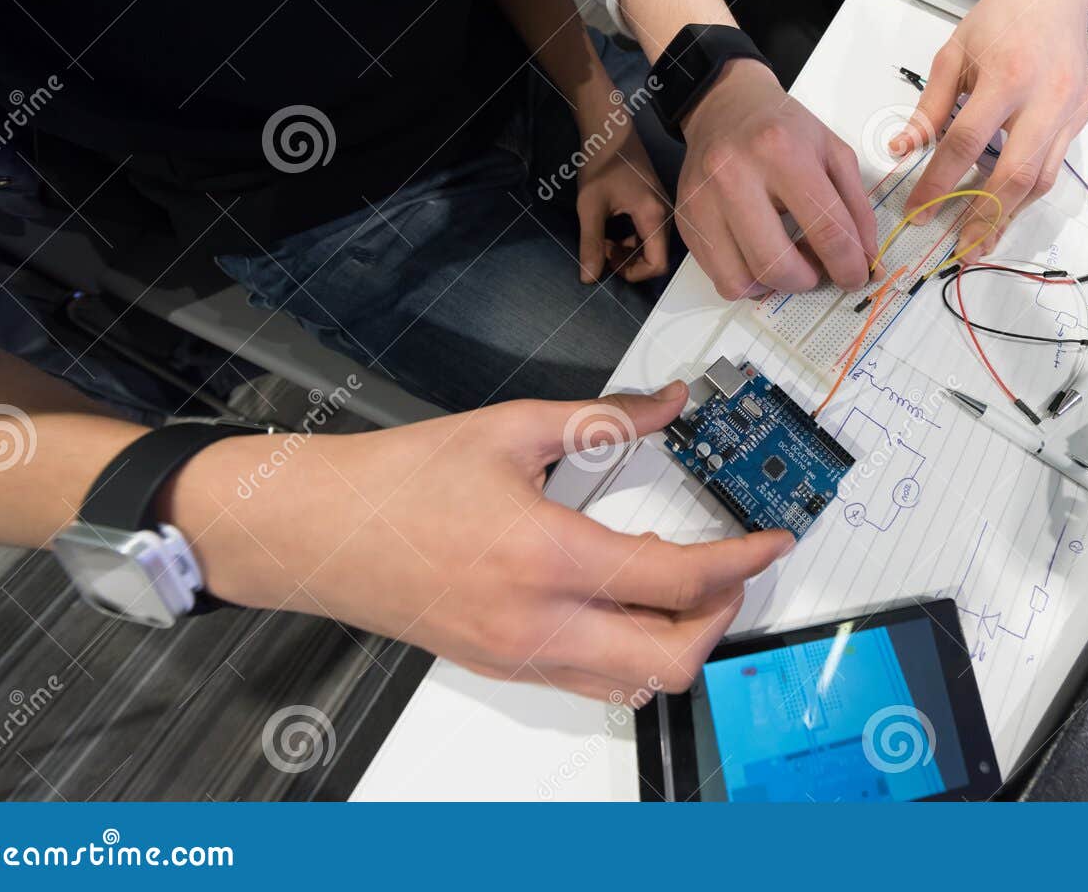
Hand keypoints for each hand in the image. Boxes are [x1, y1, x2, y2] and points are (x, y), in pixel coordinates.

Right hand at [167, 383, 792, 700]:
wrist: (317, 530)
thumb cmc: (397, 480)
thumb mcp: (510, 428)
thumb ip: (604, 418)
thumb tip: (669, 403)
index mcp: (546, 558)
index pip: (678, 579)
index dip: (741, 560)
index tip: (770, 540)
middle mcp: (538, 625)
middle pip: (671, 660)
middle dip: (721, 619)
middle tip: (734, 570)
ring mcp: (519, 657)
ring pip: (634, 684)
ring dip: (678, 642)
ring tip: (688, 588)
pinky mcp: (503, 666)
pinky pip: (591, 683)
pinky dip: (630, 652)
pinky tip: (627, 599)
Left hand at [576, 126, 670, 283]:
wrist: (610, 130)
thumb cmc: (600, 164)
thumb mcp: (590, 206)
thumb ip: (590, 244)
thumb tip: (588, 279)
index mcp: (654, 216)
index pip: (657, 264)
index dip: (633, 274)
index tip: (607, 264)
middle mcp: (666, 214)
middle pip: (655, 256)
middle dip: (627, 261)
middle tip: (600, 248)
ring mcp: (663, 207)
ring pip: (651, 244)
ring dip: (626, 250)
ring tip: (601, 238)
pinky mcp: (656, 202)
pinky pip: (649, 231)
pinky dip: (630, 237)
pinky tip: (609, 227)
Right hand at [675, 60, 877, 298]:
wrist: (725, 104)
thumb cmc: (782, 128)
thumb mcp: (833, 152)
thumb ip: (857, 208)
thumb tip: (868, 263)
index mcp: (781, 152)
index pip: (825, 229)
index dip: (848, 265)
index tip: (855, 276)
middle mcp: (734, 175)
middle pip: (777, 264)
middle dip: (808, 280)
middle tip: (817, 269)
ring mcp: (703, 200)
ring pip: (742, 281)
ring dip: (775, 285)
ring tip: (788, 262)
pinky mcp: (686, 219)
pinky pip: (719, 278)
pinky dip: (747, 281)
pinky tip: (760, 258)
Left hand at [892, 0, 1087, 256]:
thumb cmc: (999, 20)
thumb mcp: (954, 55)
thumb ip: (929, 108)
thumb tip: (902, 150)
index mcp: (1005, 77)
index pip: (965, 144)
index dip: (938, 183)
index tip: (917, 211)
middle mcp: (1043, 98)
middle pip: (1014, 174)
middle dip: (983, 217)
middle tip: (960, 250)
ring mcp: (1069, 110)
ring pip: (1041, 180)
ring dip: (1009, 215)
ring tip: (982, 240)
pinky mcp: (1082, 117)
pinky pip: (1053, 167)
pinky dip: (1027, 193)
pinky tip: (1004, 209)